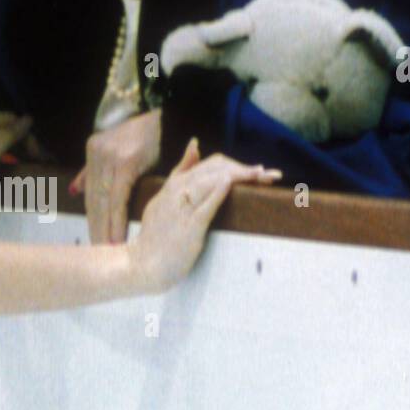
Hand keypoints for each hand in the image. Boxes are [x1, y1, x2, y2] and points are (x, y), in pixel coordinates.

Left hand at [0, 111, 33, 228]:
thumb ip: (5, 137)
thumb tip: (28, 119)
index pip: (7, 119)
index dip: (25, 135)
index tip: (40, 156)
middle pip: (7, 128)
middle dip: (25, 143)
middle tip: (43, 162)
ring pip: (6, 138)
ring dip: (23, 150)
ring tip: (40, 164)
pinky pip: (1, 148)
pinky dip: (14, 155)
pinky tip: (26, 165)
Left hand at [71, 109, 161, 244]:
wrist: (173, 112)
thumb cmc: (152, 132)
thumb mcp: (118, 147)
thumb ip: (93, 170)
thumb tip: (74, 190)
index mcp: (95, 150)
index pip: (91, 191)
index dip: (92, 215)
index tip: (92, 235)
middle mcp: (98, 153)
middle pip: (94, 198)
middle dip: (95, 226)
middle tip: (96, 251)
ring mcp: (110, 157)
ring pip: (103, 201)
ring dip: (104, 228)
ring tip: (105, 249)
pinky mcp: (125, 162)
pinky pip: (118, 198)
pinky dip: (116, 220)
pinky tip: (116, 236)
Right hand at [128, 139, 281, 290]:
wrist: (141, 264)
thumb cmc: (156, 236)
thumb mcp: (163, 198)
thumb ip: (179, 172)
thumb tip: (195, 145)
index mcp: (174, 185)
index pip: (208, 164)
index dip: (234, 164)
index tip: (258, 171)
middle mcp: (177, 192)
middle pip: (214, 169)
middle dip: (243, 169)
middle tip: (268, 174)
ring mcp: (182, 209)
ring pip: (211, 182)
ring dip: (239, 176)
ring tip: (262, 175)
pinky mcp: (189, 227)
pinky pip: (205, 206)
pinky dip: (218, 192)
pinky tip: (231, 183)